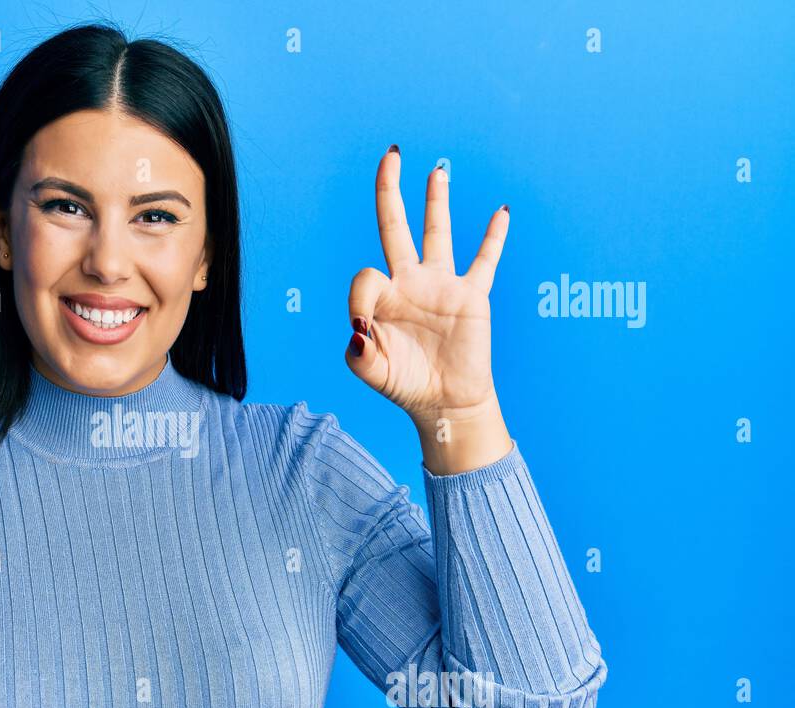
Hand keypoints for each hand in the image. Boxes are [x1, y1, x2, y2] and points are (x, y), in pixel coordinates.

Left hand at [344, 147, 508, 428]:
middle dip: (390, 190)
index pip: (365, 274)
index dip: (360, 295)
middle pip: (396, 226)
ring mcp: (441, 285)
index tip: (362, 325)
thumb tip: (359, 327)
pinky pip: (484, 261)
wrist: (443, 402)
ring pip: (438, 232)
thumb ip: (357, 352)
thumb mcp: (370, 371)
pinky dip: (493, 238)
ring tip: (437, 169)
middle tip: (391, 156)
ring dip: (437, 200)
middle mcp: (409, 282)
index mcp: (380, 297)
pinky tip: (499, 212)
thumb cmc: (403, 385)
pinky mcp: (472, 296)